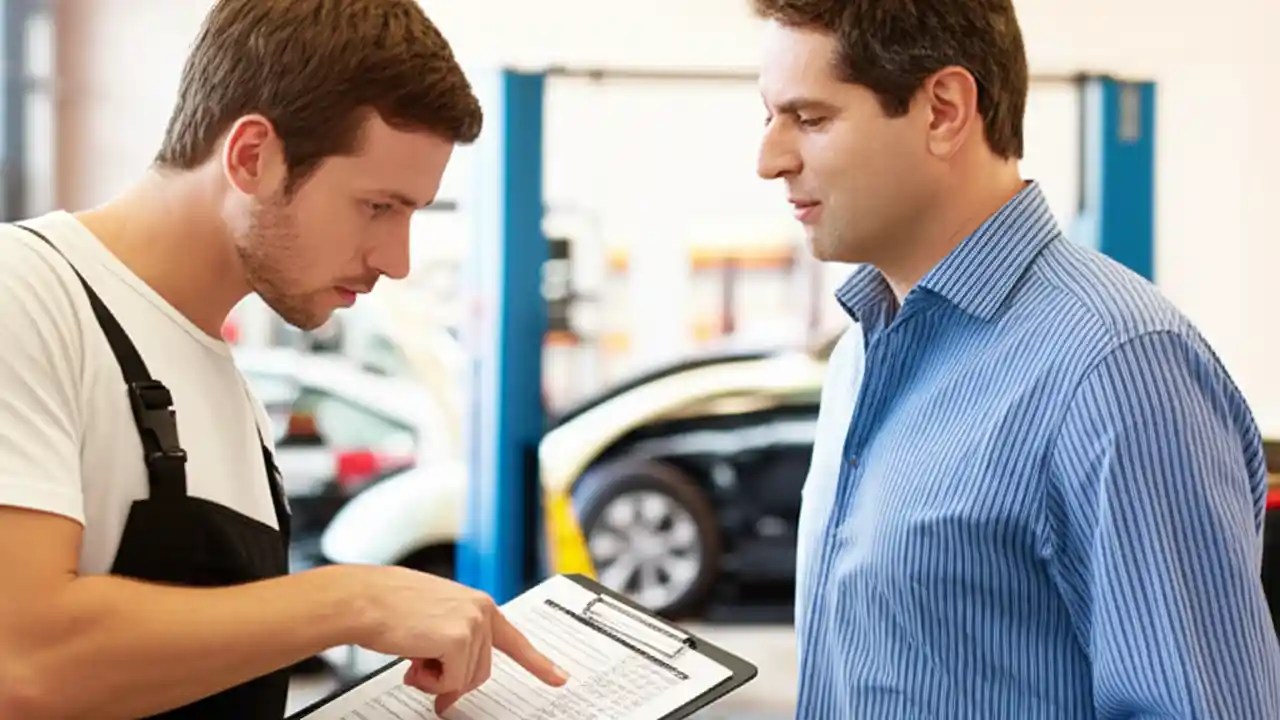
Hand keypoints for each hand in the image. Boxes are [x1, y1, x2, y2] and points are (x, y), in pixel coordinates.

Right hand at [351, 566, 569, 713]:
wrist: (363, 600)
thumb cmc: (388, 607)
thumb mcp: (431, 623)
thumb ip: (451, 647)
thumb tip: (453, 688)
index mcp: (476, 604)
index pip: (514, 639)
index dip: (538, 662)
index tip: (559, 677)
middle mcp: (481, 610)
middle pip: (482, 670)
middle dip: (453, 682)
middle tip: (423, 675)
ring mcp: (473, 623)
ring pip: (467, 679)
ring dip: (436, 679)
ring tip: (413, 657)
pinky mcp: (459, 638)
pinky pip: (452, 682)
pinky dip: (431, 681)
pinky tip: (413, 660)